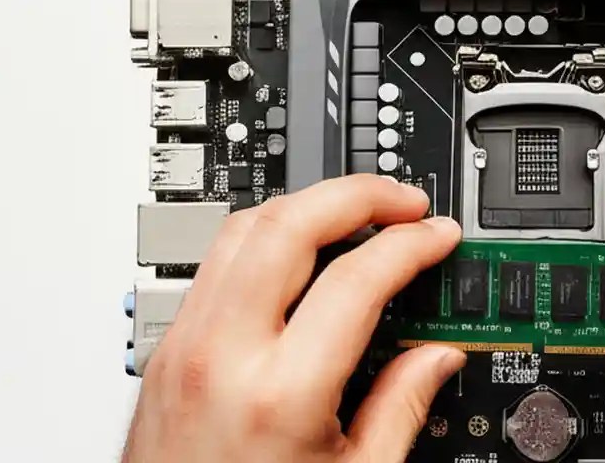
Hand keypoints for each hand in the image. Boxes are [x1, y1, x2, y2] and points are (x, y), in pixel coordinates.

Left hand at [123, 175, 465, 462]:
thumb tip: (437, 355)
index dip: (411, 244)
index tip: (438, 236)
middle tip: (402, 200)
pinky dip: (266, 235)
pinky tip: (300, 248)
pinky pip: (216, 262)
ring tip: (355, 211)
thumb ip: (400, 409)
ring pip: (243, 228)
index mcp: (280, 394)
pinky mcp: (166, 350)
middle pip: (289, 224)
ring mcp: (185, 346)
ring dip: (307, 205)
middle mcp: (223, 356)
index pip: (357, 277)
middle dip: (357, 195)